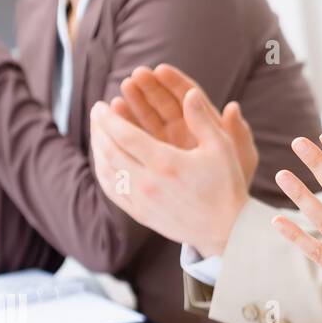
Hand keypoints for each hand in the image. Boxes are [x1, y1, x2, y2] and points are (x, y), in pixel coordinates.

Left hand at [90, 83, 252, 256]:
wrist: (226, 229)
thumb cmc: (226, 185)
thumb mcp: (221, 148)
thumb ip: (203, 119)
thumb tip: (190, 93)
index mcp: (166, 163)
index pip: (124, 135)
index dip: (108, 119)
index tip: (100, 105)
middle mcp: (148, 182)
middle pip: (110, 151)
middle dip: (99, 129)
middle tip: (95, 112)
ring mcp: (141, 201)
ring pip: (106, 170)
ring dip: (97, 149)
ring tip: (97, 133)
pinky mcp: (140, 214)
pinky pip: (112, 190)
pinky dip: (102, 171)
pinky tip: (103, 161)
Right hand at [111, 64, 257, 179]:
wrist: (219, 211)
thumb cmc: (235, 180)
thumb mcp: (241, 156)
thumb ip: (237, 132)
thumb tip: (233, 106)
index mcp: (206, 125)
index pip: (189, 96)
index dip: (175, 83)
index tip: (161, 69)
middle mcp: (184, 130)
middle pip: (164, 103)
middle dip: (149, 88)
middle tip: (134, 77)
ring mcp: (166, 142)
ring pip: (147, 118)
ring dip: (134, 104)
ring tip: (121, 92)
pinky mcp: (151, 156)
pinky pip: (137, 138)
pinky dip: (127, 127)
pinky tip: (114, 116)